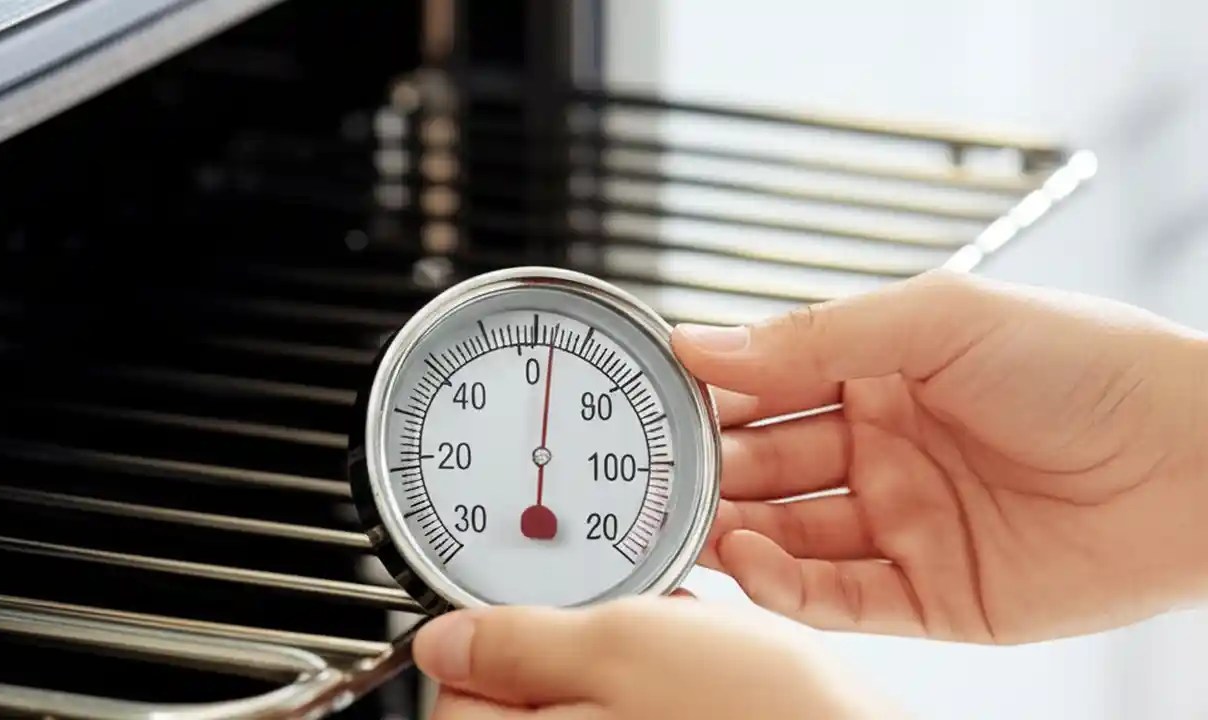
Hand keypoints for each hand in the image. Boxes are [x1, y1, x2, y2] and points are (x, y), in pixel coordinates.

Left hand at [412, 596, 893, 718]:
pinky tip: (693, 660)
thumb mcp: (620, 645)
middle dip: (561, 643)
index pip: (452, 690)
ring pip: (581, 698)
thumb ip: (513, 645)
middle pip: (517, 696)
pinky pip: (632, 708)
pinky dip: (651, 679)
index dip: (489, 630)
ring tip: (669, 636)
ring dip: (613, 656)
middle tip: (619, 617)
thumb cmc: (753, 715)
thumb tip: (436, 644)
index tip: (535, 602)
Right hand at [673, 270, 1207, 642]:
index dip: (711, 395)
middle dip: (710, 470)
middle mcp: (882, 448)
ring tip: (694, 523)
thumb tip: (703, 341)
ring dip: (735, 530)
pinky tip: (748, 560)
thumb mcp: (938, 319)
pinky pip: (836, 595)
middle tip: (656, 475)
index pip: (768, 385)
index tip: (650, 404)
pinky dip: (784, 584)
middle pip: (767, 465)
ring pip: (789, 534)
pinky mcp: (929, 592)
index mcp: (880, 373)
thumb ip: (815, 336)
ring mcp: (902, 522)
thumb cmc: (1087, 364)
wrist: (1196, 458)